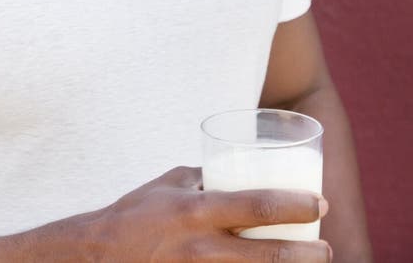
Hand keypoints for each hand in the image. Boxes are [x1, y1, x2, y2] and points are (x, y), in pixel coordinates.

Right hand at [94, 166, 331, 260]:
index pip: (257, 206)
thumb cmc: (138, 211)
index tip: (319, 203)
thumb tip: (237, 173)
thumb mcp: (172, 183)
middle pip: (267, 254)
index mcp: (198, 210)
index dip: (294, 205)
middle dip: (306, 255)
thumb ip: (207, 179)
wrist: (100, 254)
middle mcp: (201, 247)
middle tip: (327, 250)